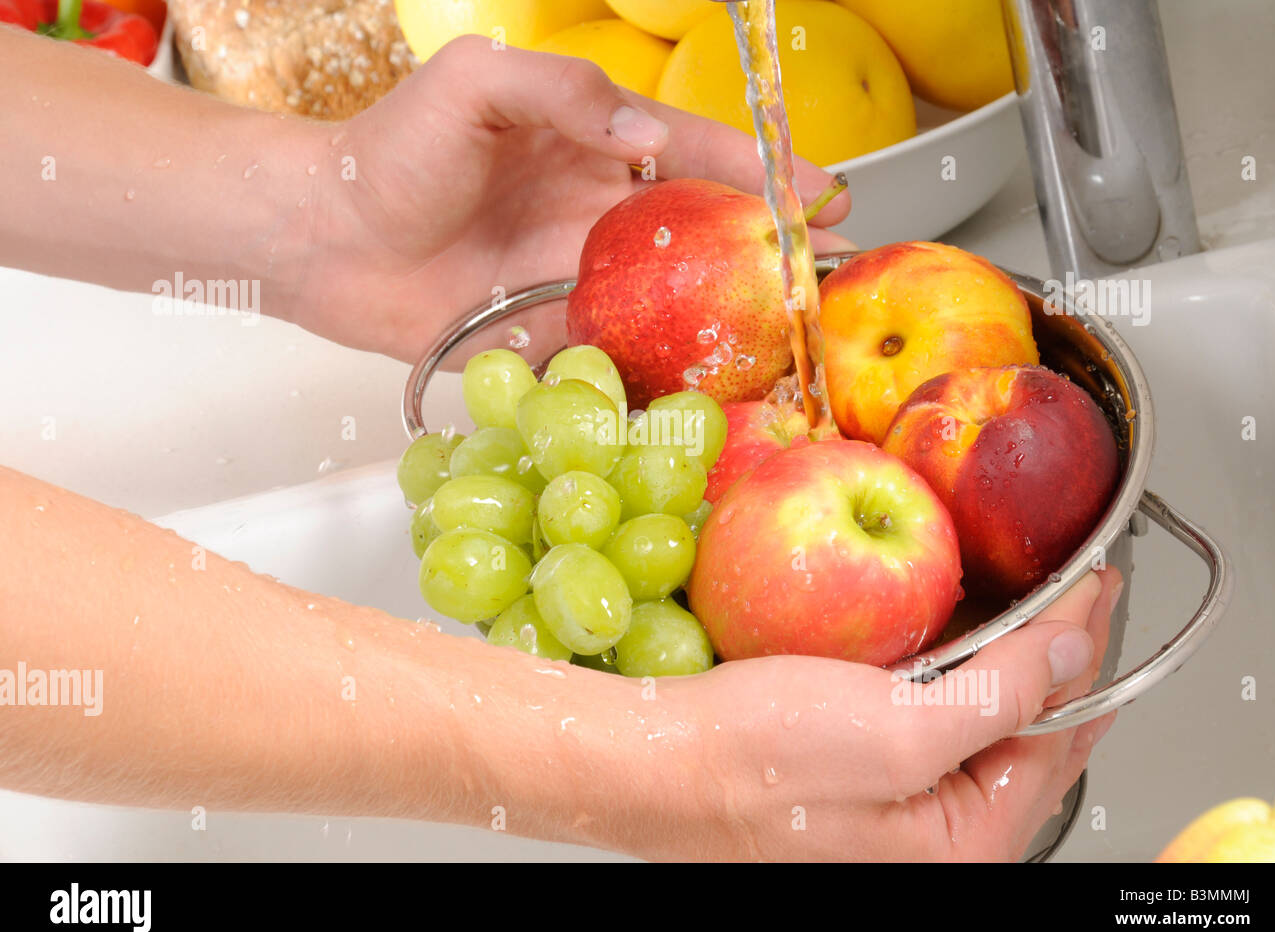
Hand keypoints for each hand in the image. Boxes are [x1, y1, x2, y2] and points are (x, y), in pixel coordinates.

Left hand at [291, 36, 852, 361]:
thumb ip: (564, 89)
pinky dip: (666, 374)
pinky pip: (624, 359)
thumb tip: (648, 138)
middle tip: (832, 282)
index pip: (702, 157)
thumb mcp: (477, 82)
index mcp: (598, 147)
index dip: (767, 173)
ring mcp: (584, 285)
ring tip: (790, 345)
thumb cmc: (391, 149)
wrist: (326, 239)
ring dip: (731, 323)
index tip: (828, 195)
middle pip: (707, 238)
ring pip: (678, 305)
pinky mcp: (555, 344)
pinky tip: (710, 390)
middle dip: (771, 257)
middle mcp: (603, 220)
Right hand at [650, 569, 1120, 860]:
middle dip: (1062, 668)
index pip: (1058, 735)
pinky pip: (937, 732)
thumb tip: (1072, 656)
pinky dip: (962, 683)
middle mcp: (939, 843)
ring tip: (1044, 622)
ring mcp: (900, 816)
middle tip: (1085, 599)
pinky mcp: (862, 783)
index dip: (1083, 650)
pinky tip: (965, 653)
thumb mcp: (898, 729)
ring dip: (1016, 673)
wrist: (650, 762)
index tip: (1095, 584)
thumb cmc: (757, 760)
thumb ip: (1003, 697)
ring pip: (986, 736)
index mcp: (964, 847)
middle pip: (1032, 744)